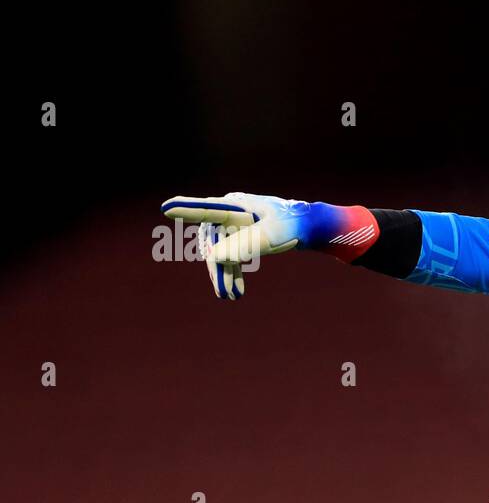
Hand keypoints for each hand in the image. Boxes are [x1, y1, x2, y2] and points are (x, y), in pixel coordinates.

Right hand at [160, 193, 376, 298]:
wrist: (310, 228)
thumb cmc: (293, 226)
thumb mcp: (272, 236)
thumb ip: (245, 245)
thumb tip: (214, 257)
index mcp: (236, 206)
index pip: (207, 209)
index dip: (186, 209)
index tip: (165, 207)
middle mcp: (231, 214)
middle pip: (212, 240)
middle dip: (216, 267)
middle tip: (222, 291)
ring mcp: (235, 226)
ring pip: (221, 252)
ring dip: (224, 274)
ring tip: (229, 296)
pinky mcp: (242, 237)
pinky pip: (231, 256)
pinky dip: (233, 272)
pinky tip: (236, 292)